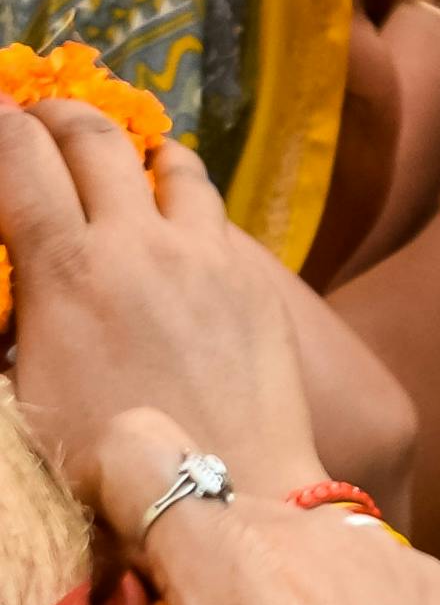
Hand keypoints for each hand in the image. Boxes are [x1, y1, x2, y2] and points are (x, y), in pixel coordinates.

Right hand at [0, 104, 321, 492]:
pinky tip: (174, 195)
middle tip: (35, 117)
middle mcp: (139, 243)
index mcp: (68, 269)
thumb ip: (16, 321)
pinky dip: (183, 185)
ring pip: (169, 161)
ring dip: (132, 145)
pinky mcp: (251, 274)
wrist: (225, 487)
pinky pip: (213, 205)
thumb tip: (19, 289)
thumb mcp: (24, 391)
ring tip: (113, 149)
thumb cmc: (104, 464)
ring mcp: (205, 253)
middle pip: (94, 140)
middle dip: (56, 117)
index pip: (19, 161)